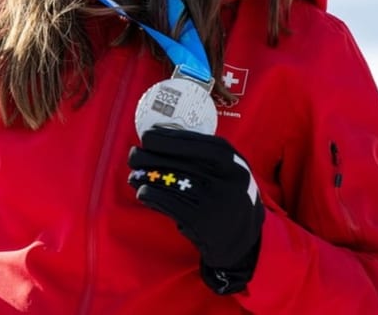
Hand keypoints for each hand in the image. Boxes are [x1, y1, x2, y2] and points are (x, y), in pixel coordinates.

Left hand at [128, 128, 264, 293]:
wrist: (244, 241)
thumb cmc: (228, 198)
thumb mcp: (228, 172)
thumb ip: (206, 157)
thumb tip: (162, 139)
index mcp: (233, 162)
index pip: (197, 143)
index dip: (169, 138)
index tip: (147, 136)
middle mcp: (227, 179)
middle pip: (180, 161)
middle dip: (151, 155)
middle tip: (134, 154)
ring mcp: (216, 201)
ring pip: (172, 181)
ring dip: (147, 176)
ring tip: (133, 174)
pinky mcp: (203, 222)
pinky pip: (169, 203)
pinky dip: (151, 195)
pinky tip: (142, 192)